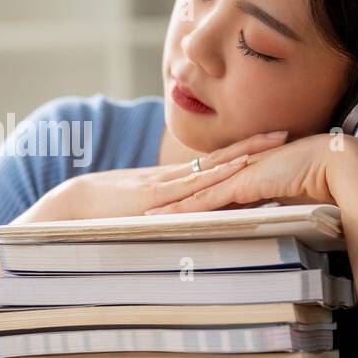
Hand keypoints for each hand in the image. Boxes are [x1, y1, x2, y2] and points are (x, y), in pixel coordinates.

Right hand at [18, 130, 290, 222]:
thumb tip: (183, 224)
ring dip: (246, 154)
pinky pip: (192, 184)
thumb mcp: (139, 209)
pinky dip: (217, 175)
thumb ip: (162, 211)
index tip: (271, 143)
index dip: (243, 152)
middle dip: (255, 145)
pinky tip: (239, 168)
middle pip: (222, 159)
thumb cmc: (100, 212)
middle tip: (288, 133)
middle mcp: (173, 180)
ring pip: (214, 167)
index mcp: (171, 182)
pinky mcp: (156, 197)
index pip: (214, 164)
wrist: (69, 206)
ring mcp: (166, 187)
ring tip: (276, 142)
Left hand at [143, 132, 357, 213]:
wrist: (338, 166)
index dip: (190, 197)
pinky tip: (167, 219)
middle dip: (169, 199)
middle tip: (142, 210)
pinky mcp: (244, 184)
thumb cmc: (323, 182)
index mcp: (249, 173)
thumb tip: (273, 224)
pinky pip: (209, 200)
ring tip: (144, 217)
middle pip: (196, 187)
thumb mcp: (291, 199)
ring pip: (195, 193)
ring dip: (170, 206)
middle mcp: (239, 171)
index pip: (212, 187)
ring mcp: (240, 176)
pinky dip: (187, 210)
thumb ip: (276, 207)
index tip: (170, 208)